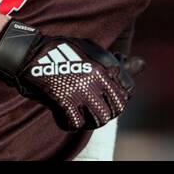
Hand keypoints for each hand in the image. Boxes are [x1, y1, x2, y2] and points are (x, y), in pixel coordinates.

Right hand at [0, 21, 135, 130]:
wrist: (32, 52)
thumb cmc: (62, 50)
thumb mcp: (91, 49)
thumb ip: (113, 61)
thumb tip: (141, 65)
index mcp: (105, 64)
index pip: (128, 90)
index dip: (121, 97)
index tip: (110, 99)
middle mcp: (97, 77)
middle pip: (117, 108)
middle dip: (109, 111)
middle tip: (96, 111)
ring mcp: (82, 89)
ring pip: (101, 118)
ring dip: (92, 121)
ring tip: (83, 117)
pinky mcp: (65, 100)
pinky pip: (76, 123)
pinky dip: (71, 124)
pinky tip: (66, 118)